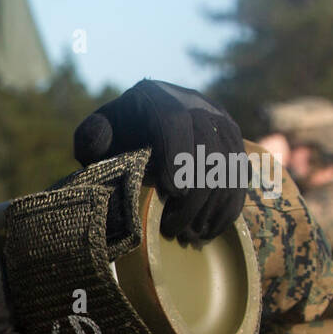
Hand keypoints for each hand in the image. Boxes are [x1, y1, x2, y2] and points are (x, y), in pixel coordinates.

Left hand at [74, 79, 246, 244]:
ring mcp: (220, 122)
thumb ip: (92, 138)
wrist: (140, 132)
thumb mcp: (96, 138)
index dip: (176, 154)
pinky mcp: (233, 143)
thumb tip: (99, 142)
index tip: (171, 191)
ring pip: (228, 163)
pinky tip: (208, 232)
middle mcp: (195, 103)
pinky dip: (227, 207)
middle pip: (207, 146)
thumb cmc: (113, 140)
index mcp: (156, 97)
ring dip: (211, 206)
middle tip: (172, 229)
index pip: (175, 119)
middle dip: (193, 194)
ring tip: (187, 237)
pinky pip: (240, 175)